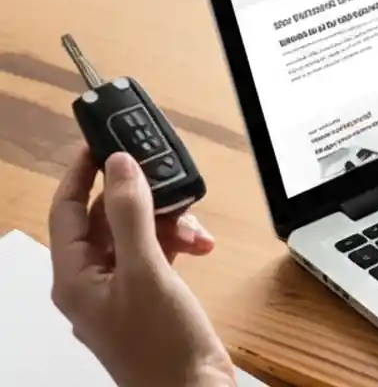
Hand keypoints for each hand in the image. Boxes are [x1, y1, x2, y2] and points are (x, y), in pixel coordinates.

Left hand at [48, 147, 234, 386]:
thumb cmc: (162, 348)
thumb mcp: (146, 270)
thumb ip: (130, 214)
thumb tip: (120, 168)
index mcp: (75, 278)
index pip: (65, 210)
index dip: (80, 172)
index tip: (99, 141)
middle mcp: (92, 283)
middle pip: (106, 219)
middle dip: (141, 199)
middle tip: (165, 179)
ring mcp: (121, 292)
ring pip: (137, 235)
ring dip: (167, 222)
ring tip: (193, 228)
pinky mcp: (149, 298)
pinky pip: (157, 254)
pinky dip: (178, 243)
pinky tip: (199, 246)